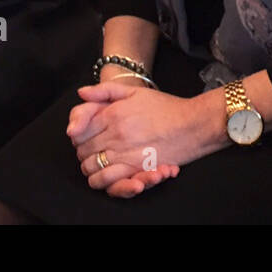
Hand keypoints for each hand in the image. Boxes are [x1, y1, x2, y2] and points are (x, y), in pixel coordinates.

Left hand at [67, 81, 224, 197]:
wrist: (193, 124)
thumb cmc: (166, 107)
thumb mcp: (134, 91)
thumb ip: (105, 91)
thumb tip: (82, 93)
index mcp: (113, 113)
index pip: (80, 130)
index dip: (79, 134)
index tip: (86, 135)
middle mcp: (116, 133)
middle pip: (82, 150)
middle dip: (84, 151)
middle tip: (94, 149)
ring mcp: (125, 152)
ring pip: (90, 167)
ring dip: (91, 167)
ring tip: (100, 162)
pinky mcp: (136, 168)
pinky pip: (106, 180)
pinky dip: (102, 179)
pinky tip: (107, 174)